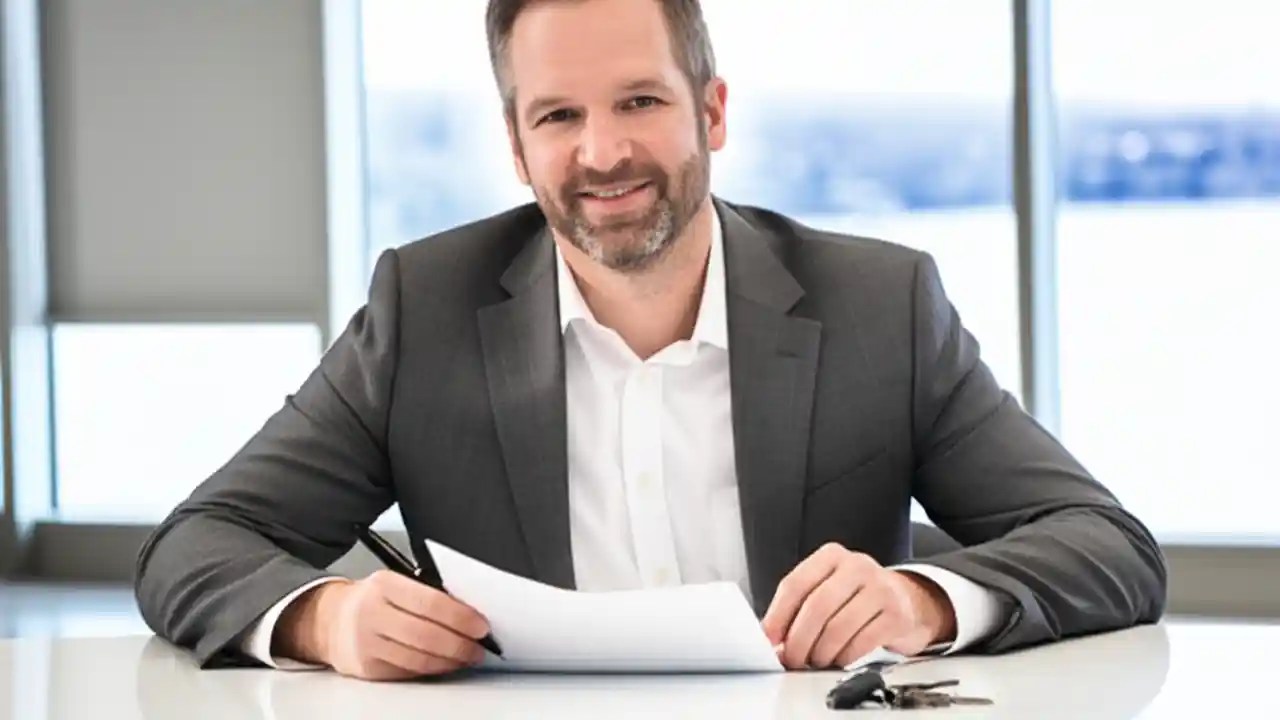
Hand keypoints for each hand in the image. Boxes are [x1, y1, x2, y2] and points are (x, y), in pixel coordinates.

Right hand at [275, 570, 492, 680]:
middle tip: (478, 648)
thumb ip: (428, 593)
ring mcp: (367, 643)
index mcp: (385, 585)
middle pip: (426, 635)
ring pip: (418, 659)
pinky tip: (444, 665)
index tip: (481, 626)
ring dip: (449, 661)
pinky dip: (432, 670)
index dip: (461, 617)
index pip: (430, 602)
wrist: (331, 620)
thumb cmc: (374, 599)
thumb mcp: (396, 583)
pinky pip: (407, 673)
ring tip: (466, 657)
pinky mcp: (367, 668)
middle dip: (460, 645)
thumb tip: (469, 612)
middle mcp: (372, 613)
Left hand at [761, 543, 956, 669]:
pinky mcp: (897, 614)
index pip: (796, 584)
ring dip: (821, 652)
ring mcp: (880, 588)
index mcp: (831, 556)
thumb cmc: (858, 597)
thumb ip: (798, 608)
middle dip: (798, 639)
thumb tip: (771, 638)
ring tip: (816, 660)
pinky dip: (844, 657)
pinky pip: (861, 642)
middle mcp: (857, 566)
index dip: (778, 616)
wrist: (909, 601)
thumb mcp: (828, 590)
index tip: (769, 639)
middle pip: (817, 607)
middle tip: (792, 658)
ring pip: (838, 627)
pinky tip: (839, 659)